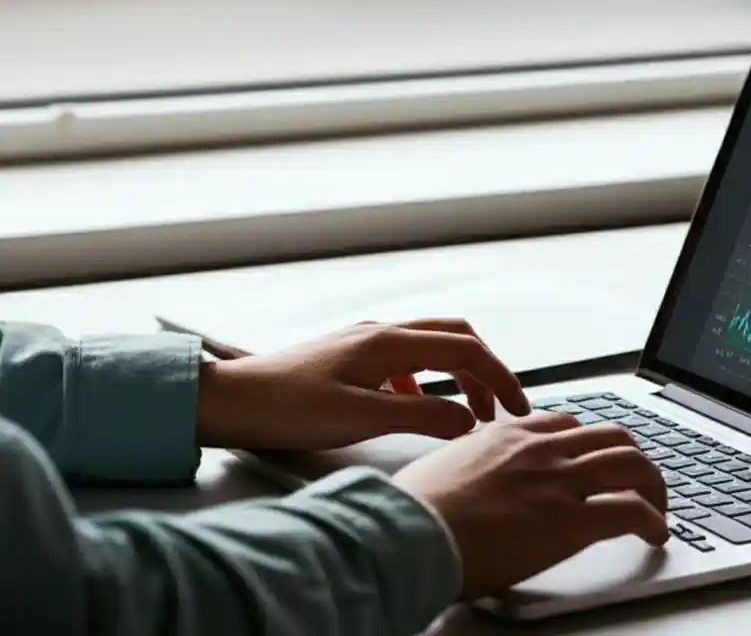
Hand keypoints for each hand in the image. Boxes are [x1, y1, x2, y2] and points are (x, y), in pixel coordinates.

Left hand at [196, 319, 530, 449]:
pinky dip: (427, 382)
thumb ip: (422, 418)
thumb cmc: (285, 407)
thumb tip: (469, 422)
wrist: (229, 401)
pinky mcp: (348, 357)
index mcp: (388, 343)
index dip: (500, 377)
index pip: (466, 348)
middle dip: (486, 370)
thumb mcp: (362, 418)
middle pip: (455, 338)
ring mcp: (363, 342)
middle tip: (501, 407)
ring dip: (458, 376)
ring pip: (431, 347)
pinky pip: (404, 361)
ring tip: (467, 413)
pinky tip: (416, 409)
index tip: (519, 407)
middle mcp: (380, 333)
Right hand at [392, 412, 669, 597]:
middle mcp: (540, 449)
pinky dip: (653, 521)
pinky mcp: (570, 518)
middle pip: (610, 435)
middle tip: (640, 481)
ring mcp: (558, 480)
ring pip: (631, 463)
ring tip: (659, 506)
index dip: (588, 443)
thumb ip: (467, 464)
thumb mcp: (442, 468)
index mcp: (508, 437)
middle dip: (633, 457)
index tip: (594, 461)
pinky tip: (656, 534)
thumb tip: (463, 477)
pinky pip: (631, 510)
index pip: (565, 425)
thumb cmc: (414, 510)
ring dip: (654, 485)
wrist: (409, 532)